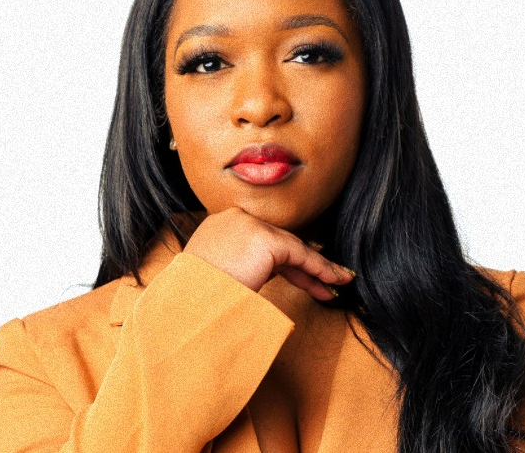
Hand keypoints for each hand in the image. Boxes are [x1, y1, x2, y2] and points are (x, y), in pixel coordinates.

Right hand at [182, 207, 355, 299]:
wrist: (185, 306)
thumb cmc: (193, 300)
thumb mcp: (214, 275)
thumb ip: (237, 266)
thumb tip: (258, 276)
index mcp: (219, 227)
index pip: (259, 244)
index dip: (283, 263)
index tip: (302, 277)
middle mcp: (234, 219)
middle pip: (277, 245)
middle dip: (303, 268)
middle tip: (325, 284)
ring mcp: (249, 226)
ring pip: (291, 249)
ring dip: (317, 269)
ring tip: (339, 282)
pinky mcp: (265, 239)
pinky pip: (300, 255)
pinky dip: (319, 268)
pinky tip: (335, 279)